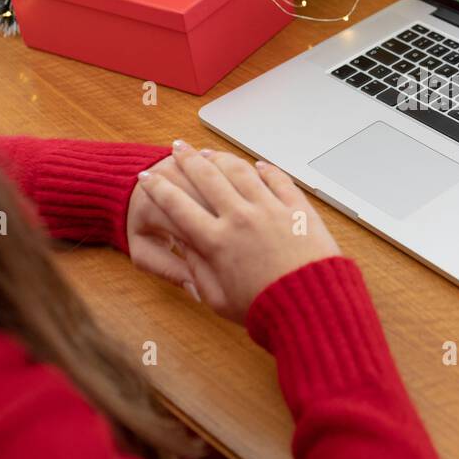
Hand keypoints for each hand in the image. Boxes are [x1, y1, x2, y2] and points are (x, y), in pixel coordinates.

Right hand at [135, 141, 340, 323]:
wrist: (311, 306)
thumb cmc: (267, 309)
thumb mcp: (219, 299)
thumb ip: (197, 272)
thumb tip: (187, 250)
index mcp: (216, 242)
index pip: (176, 205)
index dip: (157, 189)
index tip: (147, 179)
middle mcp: (240, 218)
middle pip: (206, 177)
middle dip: (186, 159)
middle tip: (177, 149)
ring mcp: (269, 209)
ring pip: (240, 171)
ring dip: (220, 157)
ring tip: (209, 151)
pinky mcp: (295, 209)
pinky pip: (277, 179)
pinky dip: (264, 169)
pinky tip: (257, 165)